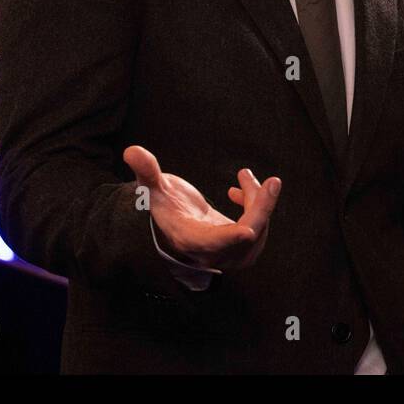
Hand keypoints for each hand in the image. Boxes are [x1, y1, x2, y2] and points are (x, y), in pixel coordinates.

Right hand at [123, 145, 280, 271]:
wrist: (174, 221)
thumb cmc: (163, 203)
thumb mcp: (154, 188)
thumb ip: (147, 172)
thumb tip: (131, 150)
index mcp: (189, 240)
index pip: (212, 243)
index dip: (230, 239)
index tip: (247, 231)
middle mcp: (211, 252)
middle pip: (245, 240)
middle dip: (261, 209)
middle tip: (272, 182)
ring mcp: (228, 252)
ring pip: (256, 232)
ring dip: (259, 202)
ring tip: (244, 176)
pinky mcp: (239, 245)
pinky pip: (257, 230)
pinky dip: (257, 207)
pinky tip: (241, 189)